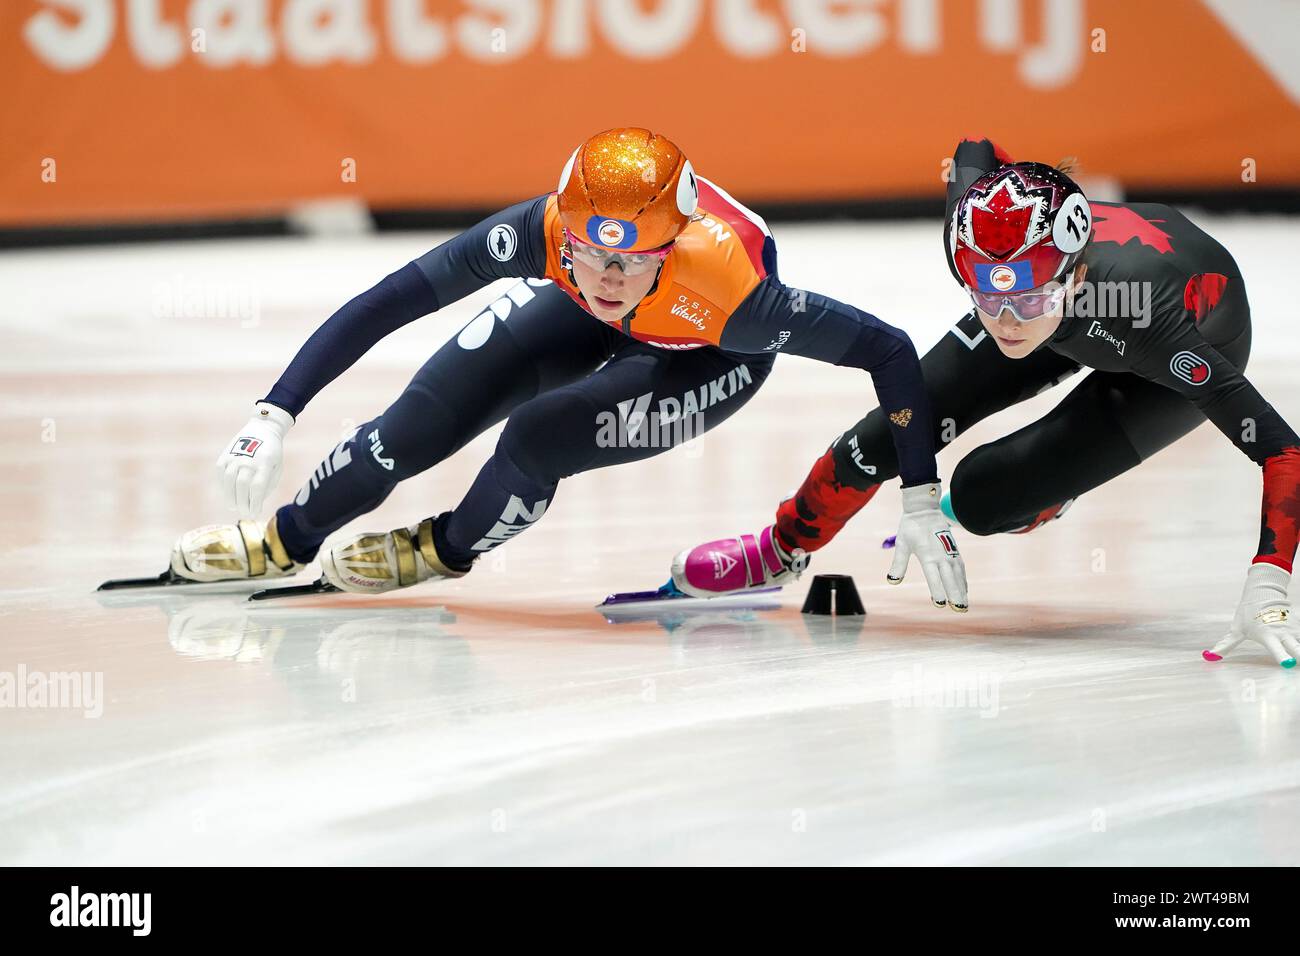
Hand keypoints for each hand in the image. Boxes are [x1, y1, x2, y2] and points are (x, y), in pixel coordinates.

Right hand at [214, 402, 293, 518]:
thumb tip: (254, 503)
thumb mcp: (277, 468)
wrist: (262, 430)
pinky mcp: (224, 456)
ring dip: (230, 497)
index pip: (257, 487)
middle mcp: (249, 458)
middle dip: (243, 503)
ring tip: (234, 507)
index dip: (255, 503)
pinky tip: (228, 494)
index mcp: (265, 462)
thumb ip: (268, 485)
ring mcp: (235, 456)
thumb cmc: (272, 454)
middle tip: (245, 513)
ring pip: (229, 481)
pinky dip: (223, 487)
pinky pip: (221, 474)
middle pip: (242, 485)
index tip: (255, 513)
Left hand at [887, 482, 968, 610]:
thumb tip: (892, 581)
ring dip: (962, 590)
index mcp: (928, 554)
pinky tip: (964, 590)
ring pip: (958, 574)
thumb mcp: (901, 544)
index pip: (934, 576)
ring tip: (964, 606)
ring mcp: (950, 552)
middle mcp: (941, 555)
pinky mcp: (954, 550)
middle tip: (960, 609)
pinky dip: (963, 580)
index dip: (938, 590)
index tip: (941, 604)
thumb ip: (898, 563)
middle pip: (950, 578)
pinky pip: (961, 568)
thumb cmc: (911, 527)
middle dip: (955, 594)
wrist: (925, 508)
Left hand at [1205, 563, 1297, 667]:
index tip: (1288, 664)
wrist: (1262, 593)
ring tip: (1297, 654)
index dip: (1283, 657)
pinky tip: (1297, 646)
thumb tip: (1209, 656)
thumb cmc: (1248, 613)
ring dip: (1299, 648)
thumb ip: (1226, 645)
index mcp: (1268, 636)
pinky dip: (1299, 639)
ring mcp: (1292, 628)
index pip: (1277, 649)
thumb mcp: (1237, 629)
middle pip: (1297, 648)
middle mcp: (1283, 633)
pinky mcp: (1298, 623)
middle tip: (1299, 662)